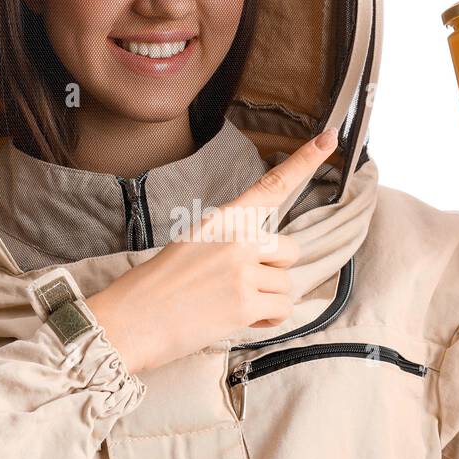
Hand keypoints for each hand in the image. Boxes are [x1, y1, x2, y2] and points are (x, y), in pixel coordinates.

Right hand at [86, 128, 337, 375]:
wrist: (128, 321)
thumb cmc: (155, 288)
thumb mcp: (191, 245)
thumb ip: (231, 242)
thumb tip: (264, 256)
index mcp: (223, 220)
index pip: (272, 186)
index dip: (305, 161)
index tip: (330, 137)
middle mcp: (237, 239)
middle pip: (289, 249)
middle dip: (273, 271)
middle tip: (238, 285)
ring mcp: (242, 270)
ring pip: (286, 284)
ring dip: (266, 299)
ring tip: (229, 304)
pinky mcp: (245, 303)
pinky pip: (282, 310)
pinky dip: (266, 319)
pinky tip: (238, 319)